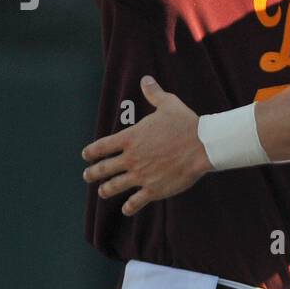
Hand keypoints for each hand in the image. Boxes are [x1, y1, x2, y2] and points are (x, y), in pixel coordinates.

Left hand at [81, 77, 210, 215]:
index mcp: (130, 138)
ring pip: (113, 187)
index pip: (100, 147)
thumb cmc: (186, 123)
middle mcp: (131, 158)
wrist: (203, 145)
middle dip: (92, 173)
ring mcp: (141, 176)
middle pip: (102, 169)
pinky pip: (135, 202)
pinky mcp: (154, 189)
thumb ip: (153, 94)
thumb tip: (146, 79)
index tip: (86, 155)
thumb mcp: (168, 104)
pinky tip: (126, 209)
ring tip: (102, 191)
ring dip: (105, 190)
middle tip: (88, 176)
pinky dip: (129, 207)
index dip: (90, 152)